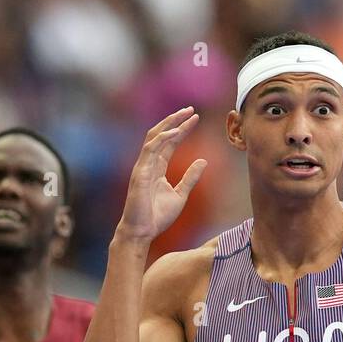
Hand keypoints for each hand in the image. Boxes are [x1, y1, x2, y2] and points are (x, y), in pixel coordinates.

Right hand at [117, 107, 207, 242]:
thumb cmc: (157, 217)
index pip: (170, 142)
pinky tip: (176, 132)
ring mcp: (143, 166)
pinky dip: (163, 138)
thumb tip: (203, 161)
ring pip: (154, 137)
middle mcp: (148, 163)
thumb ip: (190, 178)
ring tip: (185, 114)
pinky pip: (151, 150)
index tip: (195, 118)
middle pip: (161, 134)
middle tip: (190, 109)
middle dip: (175, 120)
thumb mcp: (181, 195)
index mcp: (157, 168)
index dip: (182, 129)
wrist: (143, 232)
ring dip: (170, 124)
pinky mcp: (140, 172)